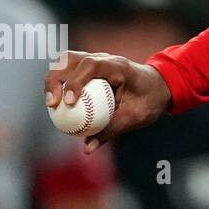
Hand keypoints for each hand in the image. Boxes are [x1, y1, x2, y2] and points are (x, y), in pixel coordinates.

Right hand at [45, 51, 173, 152]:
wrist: (158, 86)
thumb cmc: (149, 100)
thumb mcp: (136, 117)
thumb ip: (112, 130)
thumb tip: (87, 149)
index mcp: (118, 66)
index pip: (90, 65)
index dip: (75, 82)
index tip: (68, 103)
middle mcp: (104, 59)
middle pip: (70, 59)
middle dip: (55, 80)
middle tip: (52, 104)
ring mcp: (94, 61)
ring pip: (65, 62)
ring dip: (53, 80)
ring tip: (51, 104)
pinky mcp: (88, 69)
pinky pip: (67, 72)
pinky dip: (58, 85)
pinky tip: (56, 104)